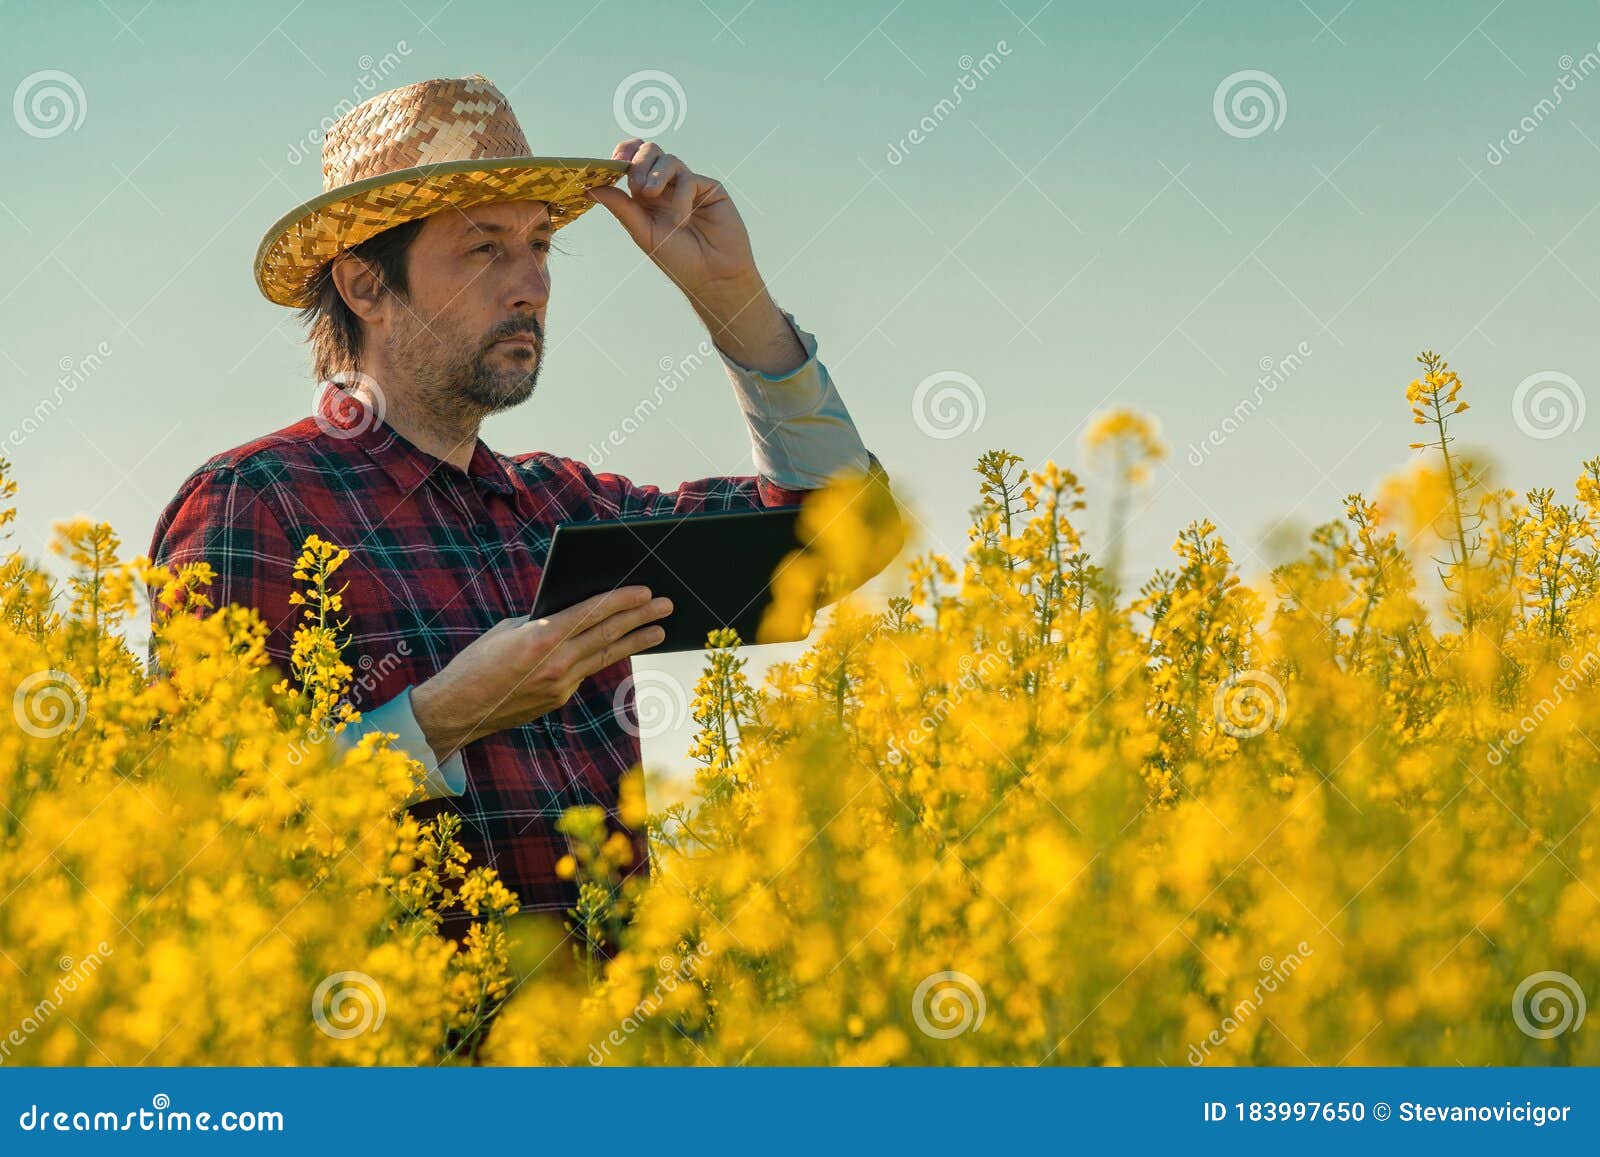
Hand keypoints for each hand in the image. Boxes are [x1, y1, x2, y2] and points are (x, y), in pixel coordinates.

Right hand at [410, 586, 673, 758]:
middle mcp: (557, 663)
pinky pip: (586, 670)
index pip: (592, 614)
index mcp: (542, 638)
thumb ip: (542, 621)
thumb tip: (571, 612)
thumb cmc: (476, 662)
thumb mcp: (507, 631)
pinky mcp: (559, 699)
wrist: (457, 710)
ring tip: (660, 630)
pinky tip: (620, 647)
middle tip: (666, 606)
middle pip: (607, 635)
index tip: (645, 591)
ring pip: (605, 656)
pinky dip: (603, 656)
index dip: (621, 601)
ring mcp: (561, 685)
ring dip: (634, 641)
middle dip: (640, 619)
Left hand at [585, 139, 804, 375]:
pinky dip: (680, 196)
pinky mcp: (709, 188)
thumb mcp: (643, 232)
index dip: (623, 155)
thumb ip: (621, 207)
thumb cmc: (678, 260)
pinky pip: (688, 179)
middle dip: (639, 162)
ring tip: (651, 196)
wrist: (712, 276)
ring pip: (668, 160)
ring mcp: (688, 185)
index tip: (613, 160)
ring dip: (656, 175)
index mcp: (646, 196)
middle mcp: (667, 187)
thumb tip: (589, 188)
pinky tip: (682, 219)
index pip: (632, 163)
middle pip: (649, 152)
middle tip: (636, 184)